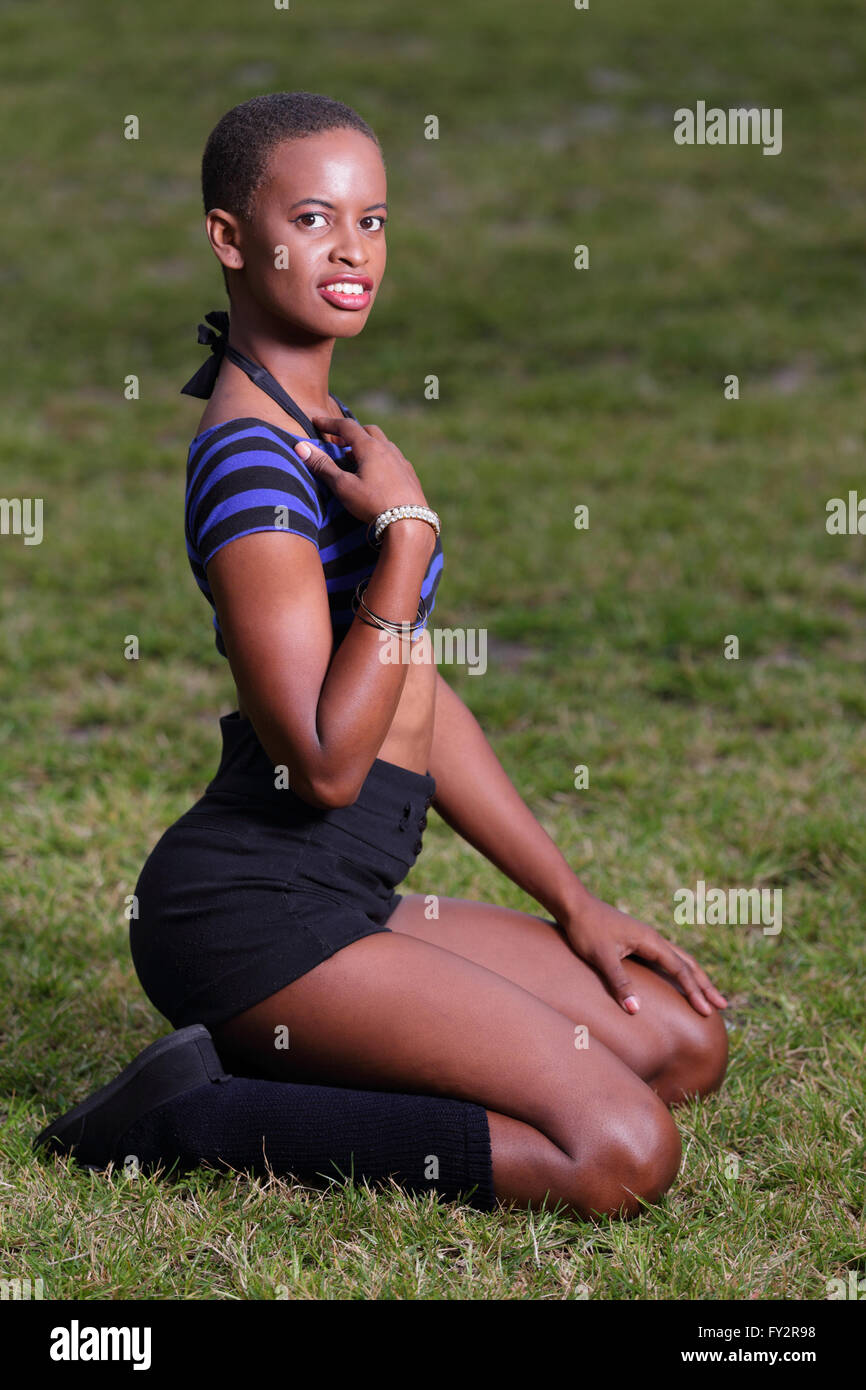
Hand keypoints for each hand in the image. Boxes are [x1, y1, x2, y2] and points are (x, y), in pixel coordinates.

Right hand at [294, 415, 430, 525]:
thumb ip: (323, 466)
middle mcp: (388, 450)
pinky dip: (380, 458)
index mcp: (370, 448)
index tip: (316, 421)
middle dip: (350, 433)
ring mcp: (401, 462)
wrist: (410, 524)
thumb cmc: (373, 504)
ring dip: (367, 445)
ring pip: (383, 444)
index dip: (329, 423)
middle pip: (368, 431)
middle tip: (336, 442)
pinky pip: (394, 458)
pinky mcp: (410, 475)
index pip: (347, 427)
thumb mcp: (343, 486)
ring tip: (354, 458)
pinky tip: (377, 473)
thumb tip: (301, 447)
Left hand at [562, 892, 727, 1016]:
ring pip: (679, 959)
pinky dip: (680, 970)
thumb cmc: (586, 929)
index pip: (679, 970)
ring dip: (695, 977)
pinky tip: (678, 978)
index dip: (694, 991)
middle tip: (722, 1005)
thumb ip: (619, 982)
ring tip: (708, 994)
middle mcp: (654, 938)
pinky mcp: (638, 940)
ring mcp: (647, 938)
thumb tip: (636, 1010)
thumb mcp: (601, 957)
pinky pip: (667, 957)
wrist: (574, 904)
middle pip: (687, 963)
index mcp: (651, 941)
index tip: (706, 1011)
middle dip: (705, 985)